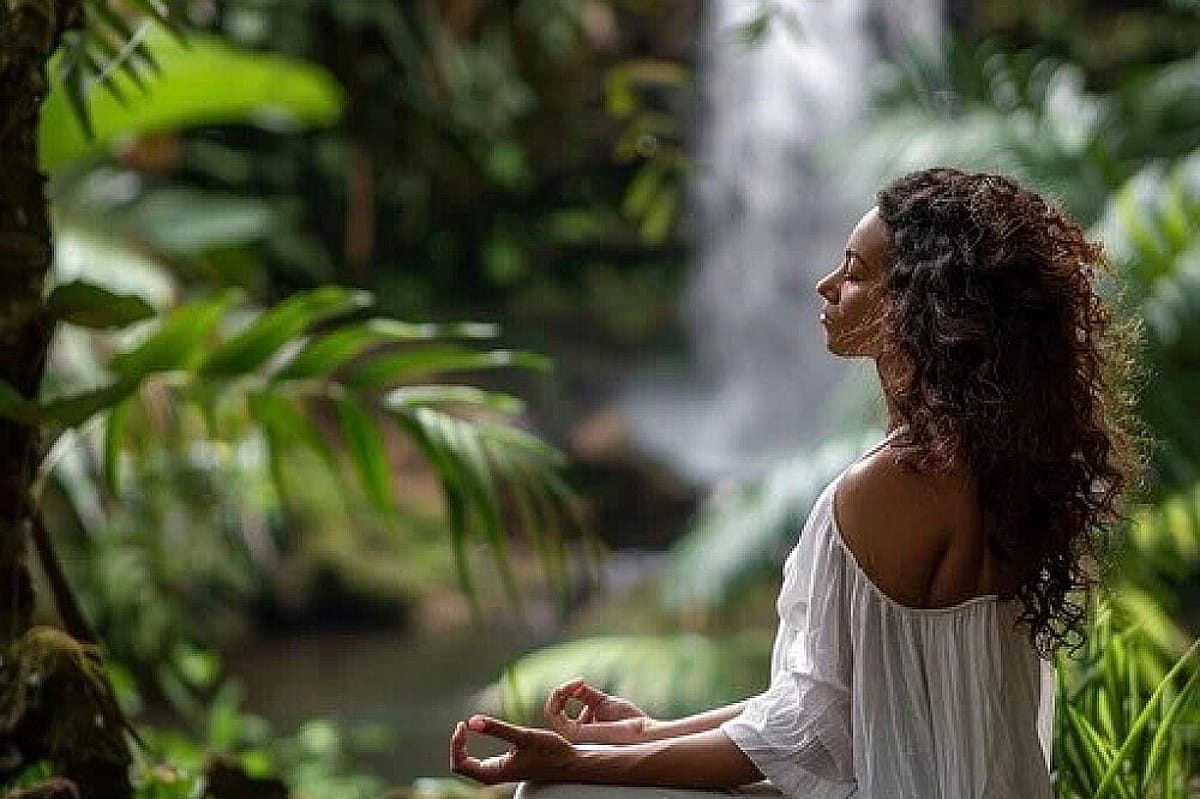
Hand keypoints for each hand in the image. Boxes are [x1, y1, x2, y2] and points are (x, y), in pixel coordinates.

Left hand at [450, 715, 576, 784]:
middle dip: (458, 746)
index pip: (460, 764)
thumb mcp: (524, 736)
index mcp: (495, 773)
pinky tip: (481, 730)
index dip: (456, 745)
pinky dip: (473, 747)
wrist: (570, 763)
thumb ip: (497, 729)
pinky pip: (479, 761)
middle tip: (461, 725)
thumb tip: (472, 721)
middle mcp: (494, 776)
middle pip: (462, 766)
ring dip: (464, 747)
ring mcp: (499, 772)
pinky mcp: (505, 766)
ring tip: (466, 727)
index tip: (462, 725)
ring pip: (470, 764)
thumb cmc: (550, 752)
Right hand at [543, 678, 654, 743]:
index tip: (581, 681)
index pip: (559, 713)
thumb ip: (584, 694)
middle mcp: (573, 738)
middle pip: (553, 711)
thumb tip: (572, 685)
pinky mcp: (574, 735)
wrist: (643, 730)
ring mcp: (572, 739)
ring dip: (559, 691)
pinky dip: (559, 696)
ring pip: (551, 711)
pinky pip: (554, 714)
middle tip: (579, 681)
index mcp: (580, 732)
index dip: (565, 693)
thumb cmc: (628, 720)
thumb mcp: (602, 702)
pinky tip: (575, 687)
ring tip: (578, 683)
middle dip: (560, 691)